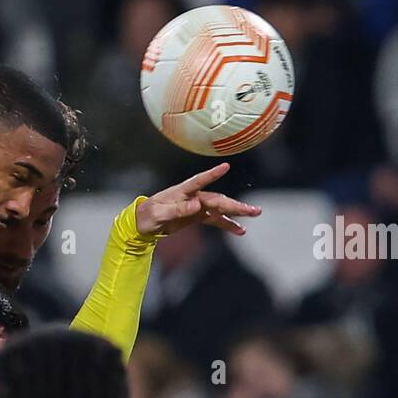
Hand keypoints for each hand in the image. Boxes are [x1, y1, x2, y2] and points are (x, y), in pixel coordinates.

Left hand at [136, 162, 261, 236]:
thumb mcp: (158, 214)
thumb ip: (177, 209)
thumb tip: (196, 206)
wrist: (143, 224)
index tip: (225, 167)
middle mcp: (193, 196)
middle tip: (254, 210)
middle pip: (217, 199)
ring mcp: (197, 206)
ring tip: (254, 214)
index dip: (212, 174)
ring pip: (221, 208)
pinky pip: (216, 219)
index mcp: (182, 192)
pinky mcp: (198, 216)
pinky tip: (240, 230)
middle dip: (235, 205)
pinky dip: (228, 224)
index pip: (199, 181)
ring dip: (237, 212)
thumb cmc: (147, 216)